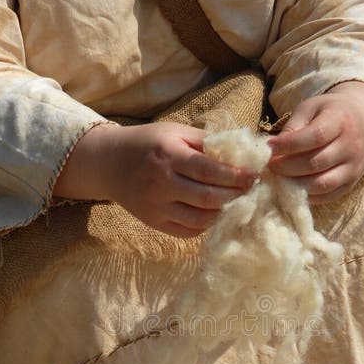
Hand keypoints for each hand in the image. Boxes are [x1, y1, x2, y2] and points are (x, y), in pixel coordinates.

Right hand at [53, 121, 254, 236]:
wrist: (109, 163)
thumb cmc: (148, 143)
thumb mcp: (175, 132)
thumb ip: (206, 142)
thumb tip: (241, 152)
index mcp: (168, 156)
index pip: (209, 170)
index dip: (236, 175)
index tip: (255, 175)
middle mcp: (161, 184)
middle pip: (208, 198)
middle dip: (236, 195)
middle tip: (252, 190)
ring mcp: (156, 207)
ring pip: (201, 219)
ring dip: (224, 212)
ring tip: (237, 202)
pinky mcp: (154, 222)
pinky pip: (188, 231)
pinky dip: (207, 224)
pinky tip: (215, 212)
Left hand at [267, 81, 363, 203]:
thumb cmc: (330, 114)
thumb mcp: (311, 109)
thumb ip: (293, 127)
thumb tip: (271, 150)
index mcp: (341, 120)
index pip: (315, 136)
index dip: (289, 145)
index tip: (268, 148)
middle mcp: (351, 145)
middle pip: (316, 163)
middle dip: (287, 167)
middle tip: (270, 166)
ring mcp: (354, 167)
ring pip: (322, 184)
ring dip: (295, 185)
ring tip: (279, 178)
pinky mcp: (351, 183)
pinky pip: (327, 196)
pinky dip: (307, 195)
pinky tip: (293, 187)